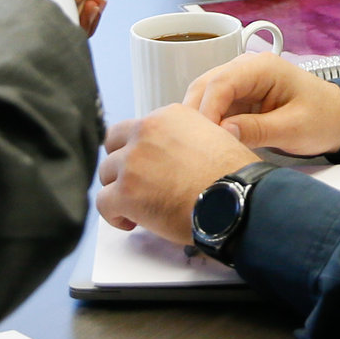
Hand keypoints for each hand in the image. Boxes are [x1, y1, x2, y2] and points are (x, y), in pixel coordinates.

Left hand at [97, 106, 259, 244]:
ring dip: (118, 190)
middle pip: (114, 145)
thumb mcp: (215, 137)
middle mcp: (146, 132)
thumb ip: (188, 138)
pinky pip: (103, 202)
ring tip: (137, 207)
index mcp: (169, 116)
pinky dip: (114, 215)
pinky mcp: (125, 192)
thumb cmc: (234, 176)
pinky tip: (131, 222)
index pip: (138, 128)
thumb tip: (180, 154)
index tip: (149, 167)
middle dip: (121, 165)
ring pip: (105, 174)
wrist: (236, 200)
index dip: (140, 150)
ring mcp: (132, 162)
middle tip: (136, 184)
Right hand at [185, 52, 339, 156]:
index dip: (206, 110)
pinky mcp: (238, 98)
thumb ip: (257, 130)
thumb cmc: (323, 118)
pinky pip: (214, 108)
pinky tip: (208, 143)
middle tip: (195, 147)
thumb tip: (223, 133)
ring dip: (199, 120)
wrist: (339, 119)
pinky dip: (208, 124)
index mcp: (262, 68)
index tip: (203, 139)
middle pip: (204, 86)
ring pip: (204, 97)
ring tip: (200, 148)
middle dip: (196, 115)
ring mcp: (240, 82)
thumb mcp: (293, 128)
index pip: (220, 83)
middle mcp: (246, 68)